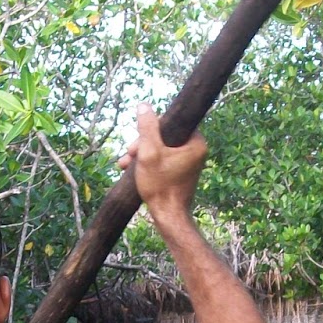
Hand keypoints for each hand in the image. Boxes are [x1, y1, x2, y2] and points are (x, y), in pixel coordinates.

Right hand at [117, 102, 205, 223]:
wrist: (168, 217)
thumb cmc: (160, 186)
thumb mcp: (149, 152)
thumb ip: (146, 127)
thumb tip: (143, 105)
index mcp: (196, 142)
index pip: (172, 121)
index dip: (151, 127)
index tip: (138, 140)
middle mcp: (197, 150)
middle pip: (165, 136)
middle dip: (142, 144)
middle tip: (128, 154)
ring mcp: (189, 162)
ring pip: (161, 148)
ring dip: (142, 154)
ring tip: (125, 164)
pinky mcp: (181, 172)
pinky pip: (163, 160)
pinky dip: (149, 163)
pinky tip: (132, 169)